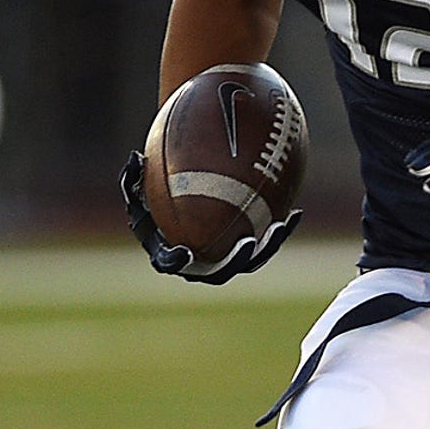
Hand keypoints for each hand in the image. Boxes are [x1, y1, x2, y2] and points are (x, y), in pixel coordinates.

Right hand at [120, 155, 296, 283]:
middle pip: (220, 270)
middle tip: (247, 242)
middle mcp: (200, 264)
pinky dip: (279, 230)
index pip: (169, 263)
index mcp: (170, 254)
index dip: (176, 261)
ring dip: (267, 247)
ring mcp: (226, 259)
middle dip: (236, 261)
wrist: (182, 199)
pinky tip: (295, 212)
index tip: (183, 252)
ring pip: (250, 259)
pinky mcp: (247, 250)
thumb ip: (133, 177)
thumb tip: (134, 158)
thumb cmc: (155, 192)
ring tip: (279, 226)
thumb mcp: (139, 184)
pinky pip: (264, 241)